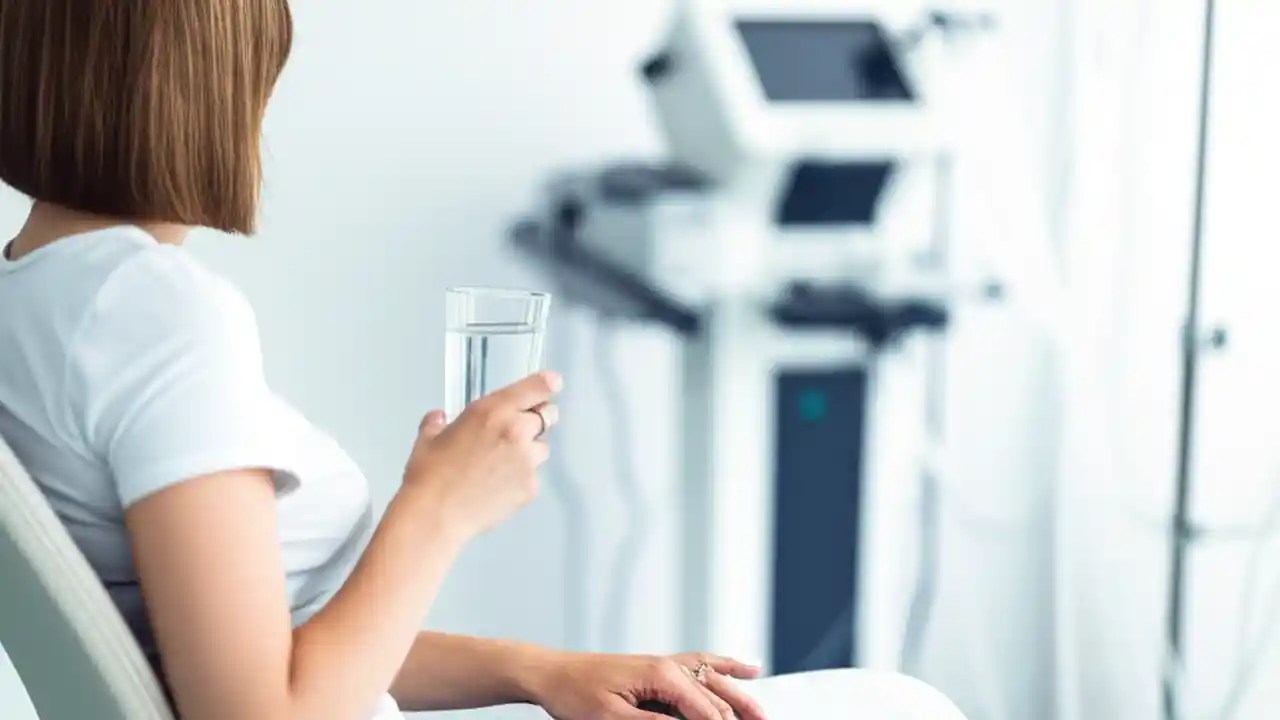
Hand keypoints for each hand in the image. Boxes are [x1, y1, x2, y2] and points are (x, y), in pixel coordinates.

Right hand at [402, 372, 561, 540]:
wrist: (435, 514)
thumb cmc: (429, 475)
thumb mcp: (428, 439)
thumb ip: (437, 422)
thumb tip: (438, 417)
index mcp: (492, 411)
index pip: (535, 388)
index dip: (547, 384)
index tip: (554, 383)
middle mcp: (515, 430)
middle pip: (547, 416)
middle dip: (536, 421)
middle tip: (518, 433)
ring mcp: (526, 460)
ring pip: (542, 448)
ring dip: (529, 452)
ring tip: (500, 466)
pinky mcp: (531, 486)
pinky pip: (533, 476)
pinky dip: (521, 479)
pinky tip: (498, 487)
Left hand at [531, 651, 765, 719]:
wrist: (551, 674)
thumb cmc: (574, 695)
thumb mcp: (612, 718)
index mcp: (662, 676)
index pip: (706, 712)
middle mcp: (669, 666)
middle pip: (717, 695)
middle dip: (741, 714)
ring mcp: (665, 665)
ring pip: (715, 680)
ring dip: (740, 696)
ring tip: (762, 714)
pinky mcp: (658, 669)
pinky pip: (701, 666)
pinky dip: (726, 667)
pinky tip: (747, 669)